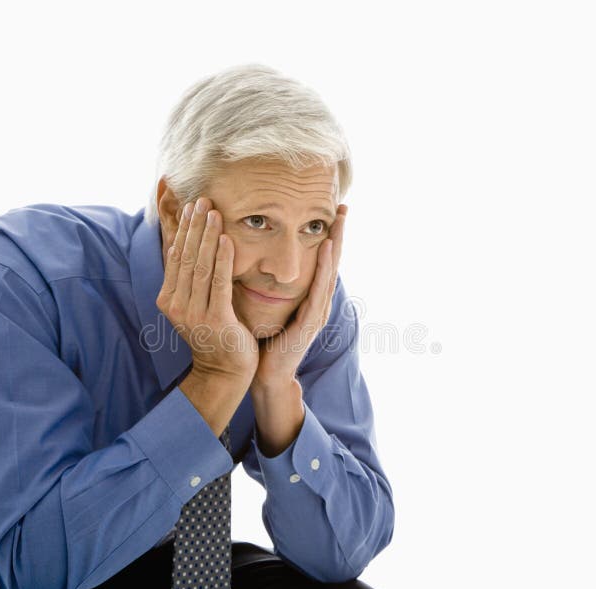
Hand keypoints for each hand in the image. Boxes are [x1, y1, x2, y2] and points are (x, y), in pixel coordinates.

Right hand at [156, 197, 259, 381]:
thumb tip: (184, 242)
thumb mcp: (197, 300)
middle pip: (186, 256)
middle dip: (194, 226)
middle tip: (202, 199)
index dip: (181, 228)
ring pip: (200, 266)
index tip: (188, 204)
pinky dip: (222, 259)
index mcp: (168, 298)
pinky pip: (219, 283)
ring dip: (207, 236)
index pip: (174, 256)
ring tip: (213, 212)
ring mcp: (194, 313)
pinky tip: (226, 239)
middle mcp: (176, 305)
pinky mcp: (215, 319)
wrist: (226, 370)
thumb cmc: (216, 331)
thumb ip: (191, 275)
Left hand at [251, 203, 347, 388]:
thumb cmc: (264, 341)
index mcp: (308, 297)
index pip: (320, 261)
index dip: (326, 235)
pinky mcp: (310, 322)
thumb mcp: (267, 305)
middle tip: (343, 205)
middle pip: (331, 261)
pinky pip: (319, 289)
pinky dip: (324, 268)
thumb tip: (252, 258)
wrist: (265, 375)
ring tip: (339, 220)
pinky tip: (326, 249)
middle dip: (338, 232)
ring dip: (336, 243)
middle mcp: (318, 302)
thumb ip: (268, 284)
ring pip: (330, 270)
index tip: (329, 210)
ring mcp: (317, 312)